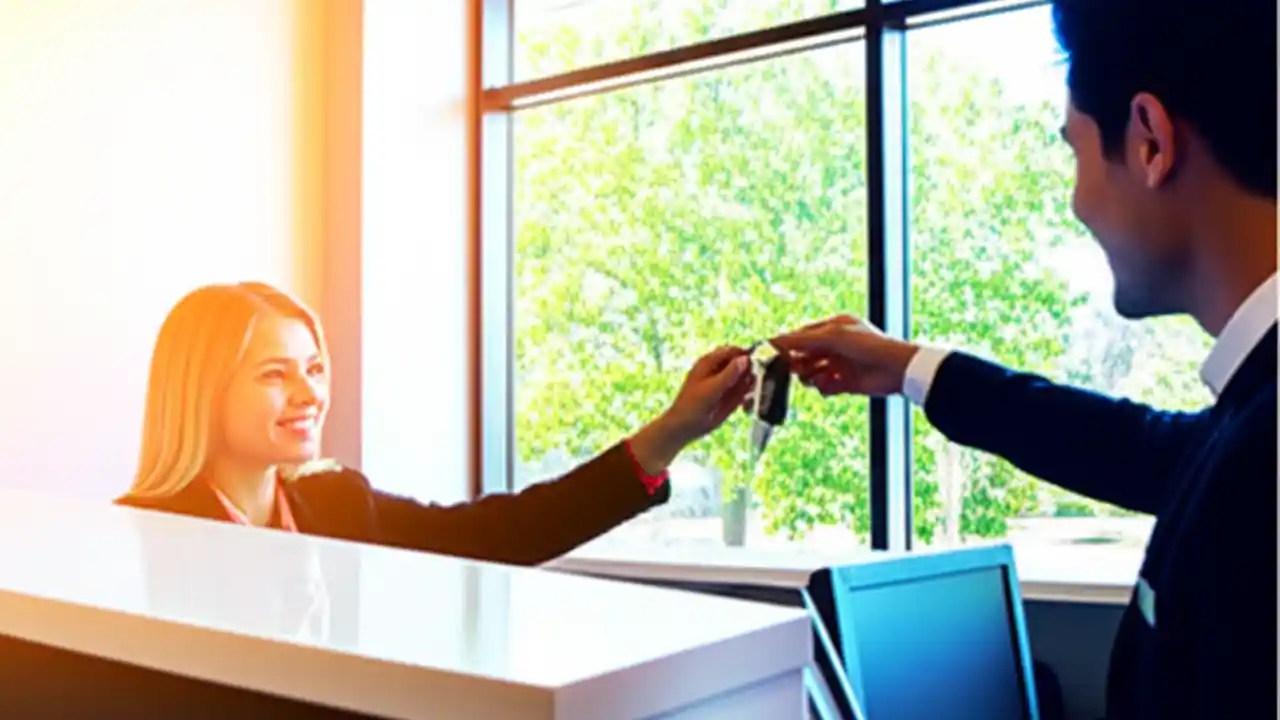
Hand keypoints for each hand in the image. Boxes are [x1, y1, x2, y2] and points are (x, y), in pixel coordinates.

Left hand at [630, 346, 753, 474]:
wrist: (685, 426)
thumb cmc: (694, 405)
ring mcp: (723, 382)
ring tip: (748, 394)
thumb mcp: (713, 388)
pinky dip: (746, 394)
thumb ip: (730, 374)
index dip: (745, 355)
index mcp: (710, 361)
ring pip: (743, 377)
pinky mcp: (727, 395)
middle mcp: (718, 369)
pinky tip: (744, 402)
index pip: (732, 351)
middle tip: (754, 381)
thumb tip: (746, 359)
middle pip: (740, 362)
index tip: (758, 365)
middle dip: (749, 370)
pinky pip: (741, 390)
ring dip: (749, 383)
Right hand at [770, 315, 919, 397]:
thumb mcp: (832, 337)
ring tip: (812, 379)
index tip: (772, 352)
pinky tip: (827, 386)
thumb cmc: (869, 346)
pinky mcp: (846, 383)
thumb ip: (803, 340)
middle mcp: (837, 345)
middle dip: (797, 362)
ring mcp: (841, 364)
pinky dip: (823, 387)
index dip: (788, 343)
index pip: (804, 334)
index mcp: (835, 327)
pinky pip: (825, 387)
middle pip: (806, 354)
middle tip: (789, 369)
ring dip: (810, 376)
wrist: (897, 369)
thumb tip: (775, 340)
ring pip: (813, 372)